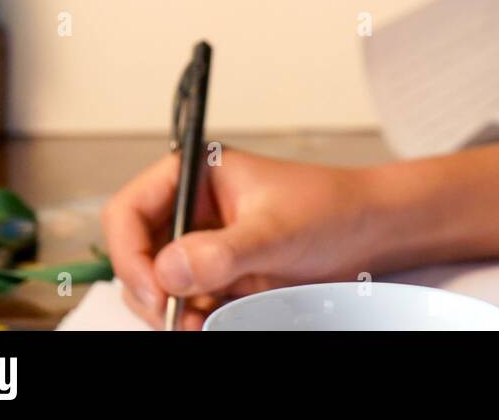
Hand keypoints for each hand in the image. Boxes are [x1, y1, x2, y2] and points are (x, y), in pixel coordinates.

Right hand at [102, 148, 384, 329]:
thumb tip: (169, 271)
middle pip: (135, 255)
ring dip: (171, 309)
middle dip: (150, 290)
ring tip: (201, 322)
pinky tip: (210, 323)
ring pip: (156, 285)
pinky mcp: (218, 274)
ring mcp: (203, 243)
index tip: (155, 290)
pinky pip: (185, 302)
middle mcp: (191, 209)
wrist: (371, 234)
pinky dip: (191, 317)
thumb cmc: (332, 209)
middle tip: (176, 317)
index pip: (128, 212)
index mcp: (195, 176)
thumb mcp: (276, 230)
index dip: (129, 253)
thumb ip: (223, 251)